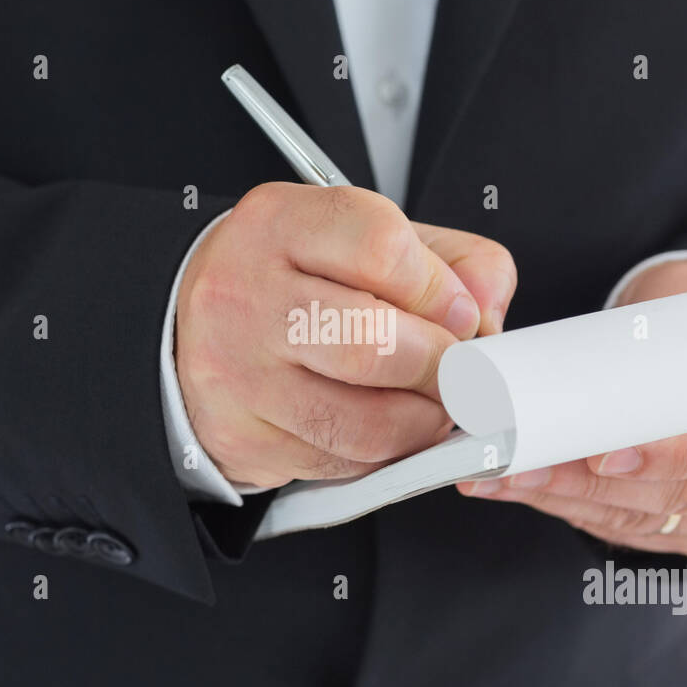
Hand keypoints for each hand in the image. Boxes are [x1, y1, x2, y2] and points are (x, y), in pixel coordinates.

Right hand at [177, 182, 516, 487]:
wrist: (197, 326)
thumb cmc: (296, 281)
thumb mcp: (368, 241)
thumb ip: (453, 261)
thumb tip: (488, 315)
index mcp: (278, 224)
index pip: (382, 249)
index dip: (441, 290)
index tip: (459, 312)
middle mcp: (244, 294)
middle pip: (374, 342)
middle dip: (439, 366)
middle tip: (455, 371)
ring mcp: (236, 372)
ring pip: (362, 421)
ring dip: (421, 423)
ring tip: (429, 405)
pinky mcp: (240, 437)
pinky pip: (340, 463)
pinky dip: (382, 455)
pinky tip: (384, 429)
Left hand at [459, 259, 686, 555]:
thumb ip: (654, 323)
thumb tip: (552, 354)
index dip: (672, 458)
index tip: (606, 456)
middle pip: (685, 494)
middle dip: (589, 486)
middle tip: (518, 467)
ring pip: (654, 520)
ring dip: (571, 504)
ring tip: (505, 480)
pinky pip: (644, 532)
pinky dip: (584, 516)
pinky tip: (535, 498)